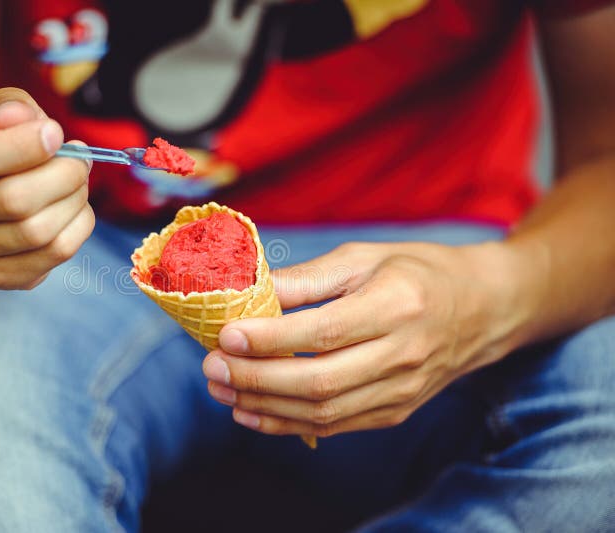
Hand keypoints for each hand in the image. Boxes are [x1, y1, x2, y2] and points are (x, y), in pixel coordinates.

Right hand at [0, 87, 93, 289]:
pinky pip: (54, 255)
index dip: (21, 147)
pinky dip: (78, 228)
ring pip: (38, 232)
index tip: (56, 133)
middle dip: (64, 175)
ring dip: (75, 201)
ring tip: (79, 181)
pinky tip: (75, 208)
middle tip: (81, 160)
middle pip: (12, 202)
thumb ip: (10, 107)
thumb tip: (24, 118)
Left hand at [202, 241, 524, 437]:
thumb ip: (309, 279)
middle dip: (257, 379)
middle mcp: (402, 355)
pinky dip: (288, 424)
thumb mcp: (365, 257)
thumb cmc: (418, 272)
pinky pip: (335, 427)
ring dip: (264, 406)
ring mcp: (401, 391)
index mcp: (397, 306)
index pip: (324, 332)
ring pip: (323, 412)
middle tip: (211, 368)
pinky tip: (251, 412)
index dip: (270, 339)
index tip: (225, 334)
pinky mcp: (394, 411)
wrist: (483, 308)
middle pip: (319, 381)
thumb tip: (252, 293)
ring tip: (220, 390)